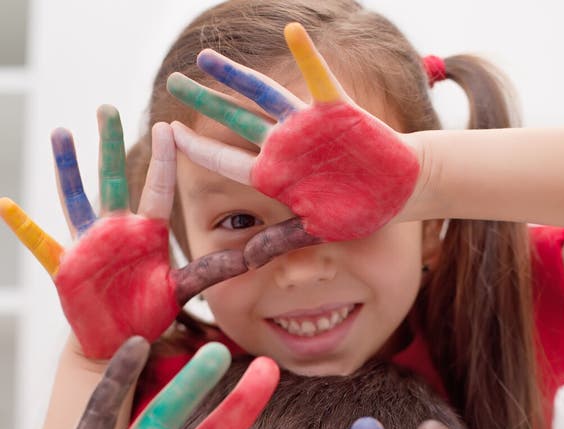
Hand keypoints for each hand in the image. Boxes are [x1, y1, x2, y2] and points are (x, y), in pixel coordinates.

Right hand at [0, 107, 249, 358]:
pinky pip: (41, 243)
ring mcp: (89, 244)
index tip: (168, 127)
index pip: (158, 189)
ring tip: (61, 132)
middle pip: (113, 180)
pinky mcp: (67, 265)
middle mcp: (117, 230)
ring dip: (68, 168)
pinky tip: (6, 205)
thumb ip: (211, 272)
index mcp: (147, 233)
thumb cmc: (149, 312)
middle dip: (110, 145)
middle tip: (107, 107)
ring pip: (77, 199)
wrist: (120, 340)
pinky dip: (23, 227)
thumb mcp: (181, 289)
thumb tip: (251, 258)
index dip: (164, 161)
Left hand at [168, 22, 420, 244]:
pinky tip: (291, 31)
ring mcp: (308, 125)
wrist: (395, 192)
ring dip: (235, 75)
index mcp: (276, 176)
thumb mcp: (314, 231)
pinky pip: (321, 79)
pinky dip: (309, 56)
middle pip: (236, 119)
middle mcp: (285, 146)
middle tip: (173, 81)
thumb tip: (248, 262)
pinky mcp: (337, 110)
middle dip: (204, 102)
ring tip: (204, 56)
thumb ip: (280, 240)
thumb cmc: (355, 213)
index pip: (227, 161)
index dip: (196, 148)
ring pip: (264, 94)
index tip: (167, 135)